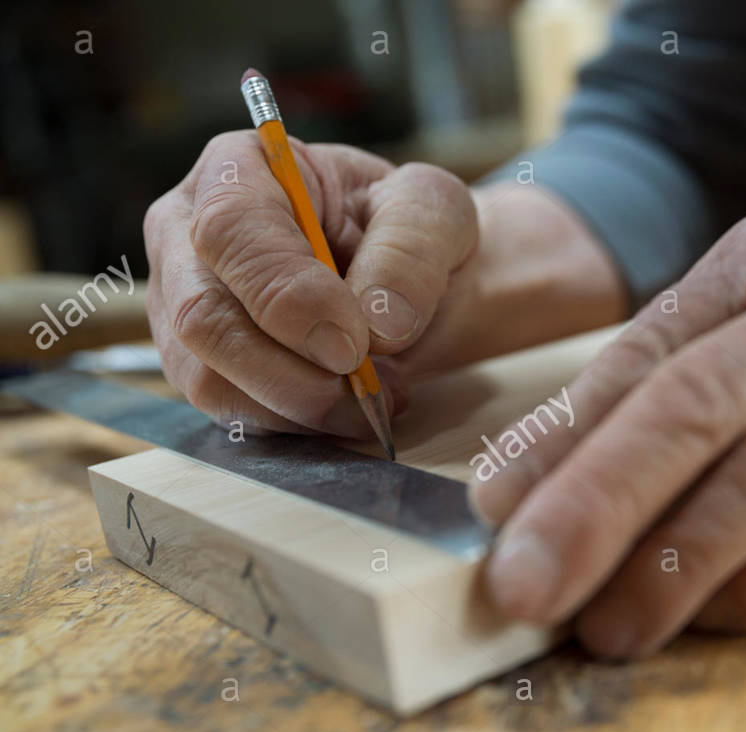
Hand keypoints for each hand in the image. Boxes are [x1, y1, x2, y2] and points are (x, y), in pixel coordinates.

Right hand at [143, 132, 476, 435]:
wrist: (414, 290)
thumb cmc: (414, 234)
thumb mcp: (437, 212)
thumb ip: (411, 250)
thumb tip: (377, 322)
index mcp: (241, 167)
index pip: (230, 230)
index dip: (287, 295)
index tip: (354, 344)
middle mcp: (188, 232)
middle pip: (202, 315)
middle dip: (294, 371)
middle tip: (375, 386)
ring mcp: (182, 304)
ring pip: (209, 378)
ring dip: (303, 405)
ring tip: (377, 394)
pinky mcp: (199, 366)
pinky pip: (230, 414)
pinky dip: (298, 425)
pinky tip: (350, 409)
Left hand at [470, 203, 745, 656]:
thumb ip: (682, 353)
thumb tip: (557, 457)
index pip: (642, 358)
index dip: (560, 437)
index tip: (491, 510)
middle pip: (692, 413)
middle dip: (595, 506)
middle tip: (522, 588)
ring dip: (679, 565)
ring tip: (607, 629)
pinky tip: (720, 620)